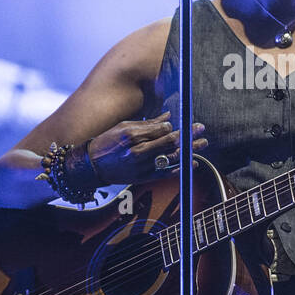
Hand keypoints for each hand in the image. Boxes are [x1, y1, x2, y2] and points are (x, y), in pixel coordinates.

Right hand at [86, 111, 206, 183]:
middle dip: (188, 135)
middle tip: (202, 129)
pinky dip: (181, 168)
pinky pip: (166, 173)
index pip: (162, 129)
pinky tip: (192, 163)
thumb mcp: (125, 126)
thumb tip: (169, 117)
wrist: (92, 166)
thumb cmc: (108, 142)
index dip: (177, 125)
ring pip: (171, 158)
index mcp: (133, 136)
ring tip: (203, 144)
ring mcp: (142, 167)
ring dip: (189, 151)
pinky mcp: (143, 177)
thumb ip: (149, 123)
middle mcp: (138, 152)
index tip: (188, 120)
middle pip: (170, 142)